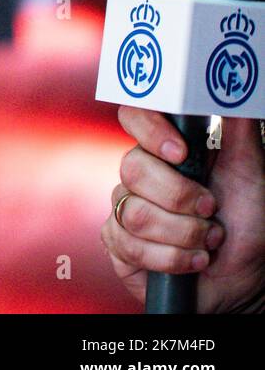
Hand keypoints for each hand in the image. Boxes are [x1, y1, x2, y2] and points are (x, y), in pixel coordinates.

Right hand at [102, 107, 264, 312]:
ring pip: (134, 212)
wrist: (244, 279)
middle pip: (132, 168)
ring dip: (183, 234)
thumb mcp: (252, 174)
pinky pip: (130, 245)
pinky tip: (192, 261)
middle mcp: (138, 176)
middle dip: (180, 198)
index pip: (134, 117)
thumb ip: (240, 131)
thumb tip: (234, 90)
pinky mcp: (117, 244)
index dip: (150, 131)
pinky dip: (172, 258)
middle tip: (211, 210)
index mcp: (165, 150)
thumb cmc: (248, 225)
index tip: (180, 153)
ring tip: (207, 242)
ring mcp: (123, 209)